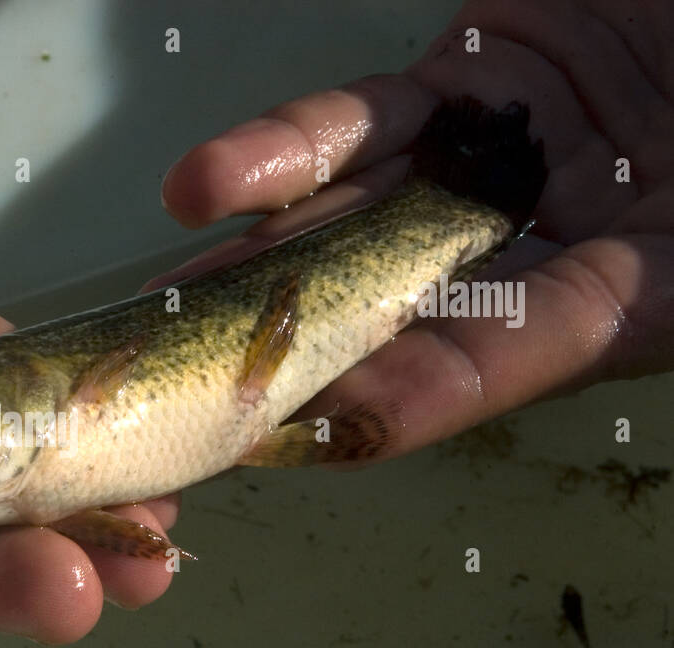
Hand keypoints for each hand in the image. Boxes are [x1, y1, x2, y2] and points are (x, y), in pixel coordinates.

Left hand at [156, 0, 673, 453]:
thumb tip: (626, 309)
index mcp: (651, 290)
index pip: (522, 353)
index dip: (429, 391)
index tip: (332, 430)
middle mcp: (564, 237)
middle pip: (415, 303)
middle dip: (303, 342)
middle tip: (199, 386)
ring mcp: (510, 154)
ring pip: (370, 212)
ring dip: (266, 255)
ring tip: (171, 296)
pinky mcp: (479, 68)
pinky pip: (373, 116)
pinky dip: (294, 147)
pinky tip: (215, 182)